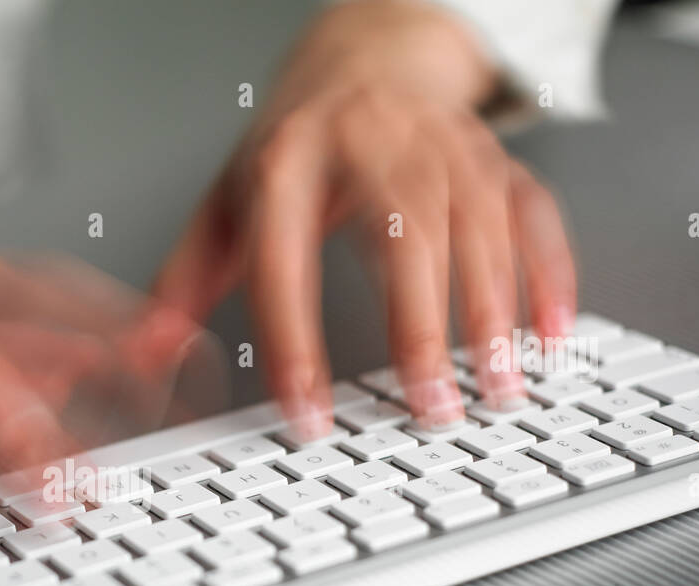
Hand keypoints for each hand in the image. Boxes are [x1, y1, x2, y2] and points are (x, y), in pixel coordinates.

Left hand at [154, 0, 576, 434]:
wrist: (365, 58)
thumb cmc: (292, 146)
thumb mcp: (225, 204)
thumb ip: (185, 281)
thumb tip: (147, 353)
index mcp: (285, 161)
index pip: (285, 262)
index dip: (296, 345)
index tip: (309, 414)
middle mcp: (369, 143)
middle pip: (401, 237)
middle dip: (421, 329)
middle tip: (431, 408)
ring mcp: (438, 143)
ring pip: (477, 225)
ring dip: (493, 311)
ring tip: (500, 386)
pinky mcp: (491, 153)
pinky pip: (533, 210)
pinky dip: (550, 271)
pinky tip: (551, 332)